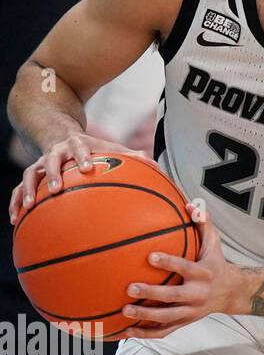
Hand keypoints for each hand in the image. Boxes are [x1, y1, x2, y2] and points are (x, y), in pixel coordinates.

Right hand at [8, 132, 154, 223]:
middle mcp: (56, 153)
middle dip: (52, 174)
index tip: (88, 168)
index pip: (80, 149)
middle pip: (51, 161)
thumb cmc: (92, 148)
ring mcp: (40, 163)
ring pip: (29, 174)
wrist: (60, 135)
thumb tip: (157, 165)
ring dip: (26, 189)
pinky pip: (17, 188)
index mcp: (78, 145)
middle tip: (55, 190)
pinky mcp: (31, 175)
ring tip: (27, 206)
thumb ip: (132, 156)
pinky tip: (15, 219)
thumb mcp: (109, 147)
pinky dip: (15, 202)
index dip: (83, 157)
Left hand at [121, 202, 245, 338]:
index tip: (150, 256)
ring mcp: (191, 311)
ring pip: (167, 317)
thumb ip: (203, 224)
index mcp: (204, 273)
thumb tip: (190, 204)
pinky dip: (145, 334)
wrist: (232, 292)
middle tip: (130, 288)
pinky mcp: (185, 322)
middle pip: (173, 296)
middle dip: (152, 294)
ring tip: (125, 311)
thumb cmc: (217, 263)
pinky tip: (126, 332)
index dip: (169, 263)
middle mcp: (198, 294)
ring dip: (145, 316)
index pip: (186, 268)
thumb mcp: (214, 243)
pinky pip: (164, 331)